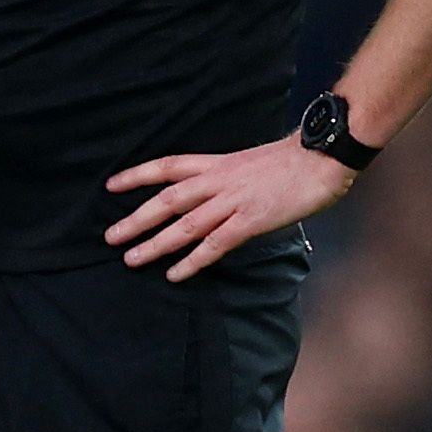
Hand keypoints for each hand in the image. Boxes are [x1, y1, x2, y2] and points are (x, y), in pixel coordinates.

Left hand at [103, 134, 351, 280]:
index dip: (137, 176)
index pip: (167, 167)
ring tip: (131, 259)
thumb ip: (226, 179)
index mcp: (217, 163)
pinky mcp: (250, 220)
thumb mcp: (248, 163)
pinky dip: (192, 261)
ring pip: (184, 225)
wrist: (322, 156)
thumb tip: (211, 196)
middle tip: (110, 236)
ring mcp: (233, 201)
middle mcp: (218, 181)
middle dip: (136, 219)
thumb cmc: (292, 161)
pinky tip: (175, 274)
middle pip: (166, 200)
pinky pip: (214, 244)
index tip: (110, 186)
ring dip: (155, 244)